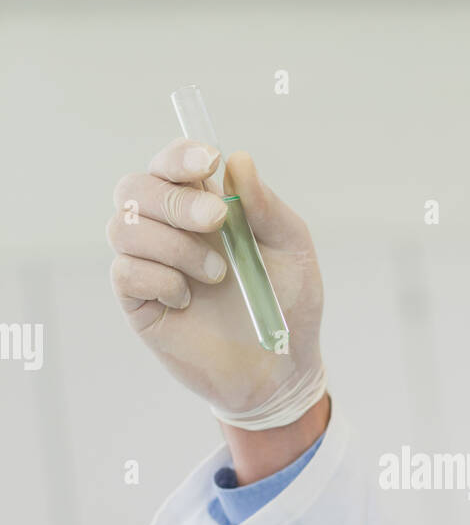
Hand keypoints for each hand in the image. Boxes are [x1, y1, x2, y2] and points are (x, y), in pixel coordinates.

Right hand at [107, 139, 324, 416]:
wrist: (281, 368)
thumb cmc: (289, 304)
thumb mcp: (291, 249)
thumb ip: (265, 206)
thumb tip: (237, 160)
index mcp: (203, 208)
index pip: (170, 165)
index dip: (179, 156)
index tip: (208, 163)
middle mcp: (169, 231)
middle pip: (134, 188)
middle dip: (175, 200)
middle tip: (217, 222)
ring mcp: (151, 266)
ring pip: (123, 227)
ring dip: (173, 244)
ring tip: (216, 275)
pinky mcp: (140, 304)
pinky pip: (125, 272)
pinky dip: (158, 278)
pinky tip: (187, 299)